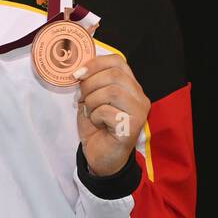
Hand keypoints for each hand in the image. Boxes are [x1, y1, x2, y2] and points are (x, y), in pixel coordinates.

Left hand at [74, 54, 149, 176]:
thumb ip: (89, 83)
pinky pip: (107, 111)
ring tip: (90, 113)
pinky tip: (98, 124)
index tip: (78, 74)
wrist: (100, 156)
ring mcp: (139, 112)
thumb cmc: (97, 127)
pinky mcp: (132, 127)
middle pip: (114, 74)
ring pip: (111, 91)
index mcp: (130, 86)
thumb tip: (78, 70)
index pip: (117, 61)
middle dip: (90, 84)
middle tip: (82, 98)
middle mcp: (139, 97)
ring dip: (92, 101)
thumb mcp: (91, 99)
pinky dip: (95, 116)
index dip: (95, 63)